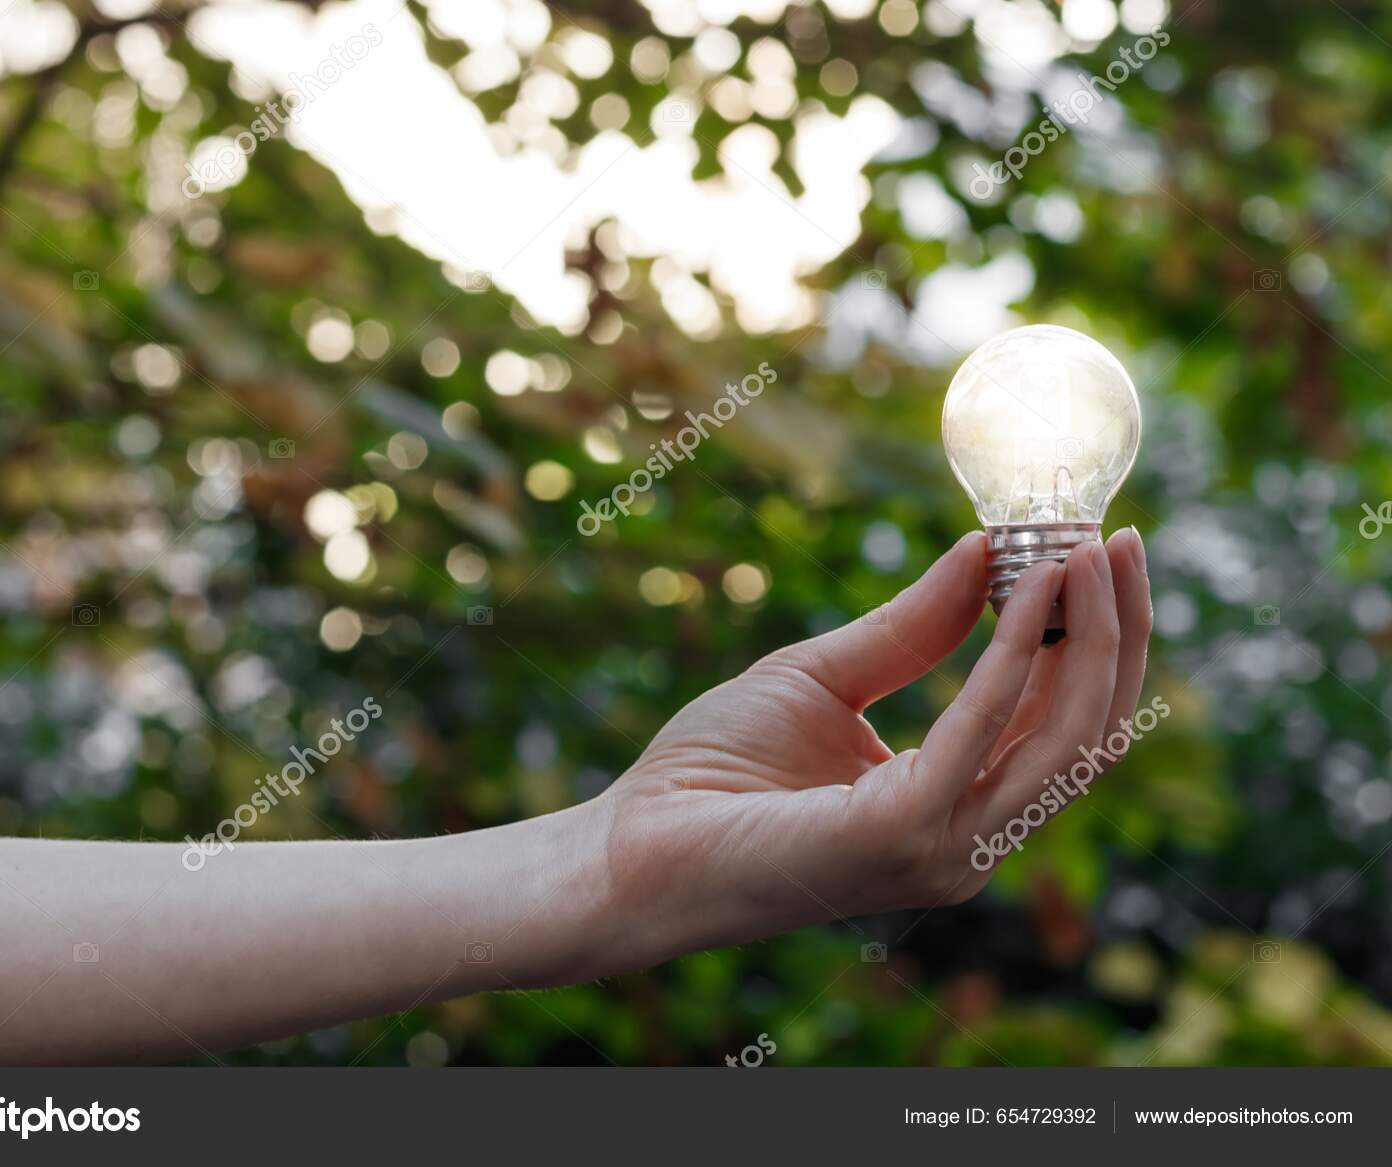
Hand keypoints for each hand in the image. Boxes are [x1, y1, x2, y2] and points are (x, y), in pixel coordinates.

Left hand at [596, 529, 1151, 967]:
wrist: (627, 850)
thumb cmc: (711, 775)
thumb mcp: (822, 679)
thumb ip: (911, 629)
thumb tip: (986, 552)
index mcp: (950, 809)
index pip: (1056, 727)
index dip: (1087, 640)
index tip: (1097, 550)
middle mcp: (965, 841)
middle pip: (1082, 734)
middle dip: (1113, 632)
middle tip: (1120, 539)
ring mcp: (941, 851)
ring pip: (1060, 740)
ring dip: (1084, 637)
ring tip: (1090, 547)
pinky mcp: (901, 839)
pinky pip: (980, 735)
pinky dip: (1013, 658)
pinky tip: (1027, 588)